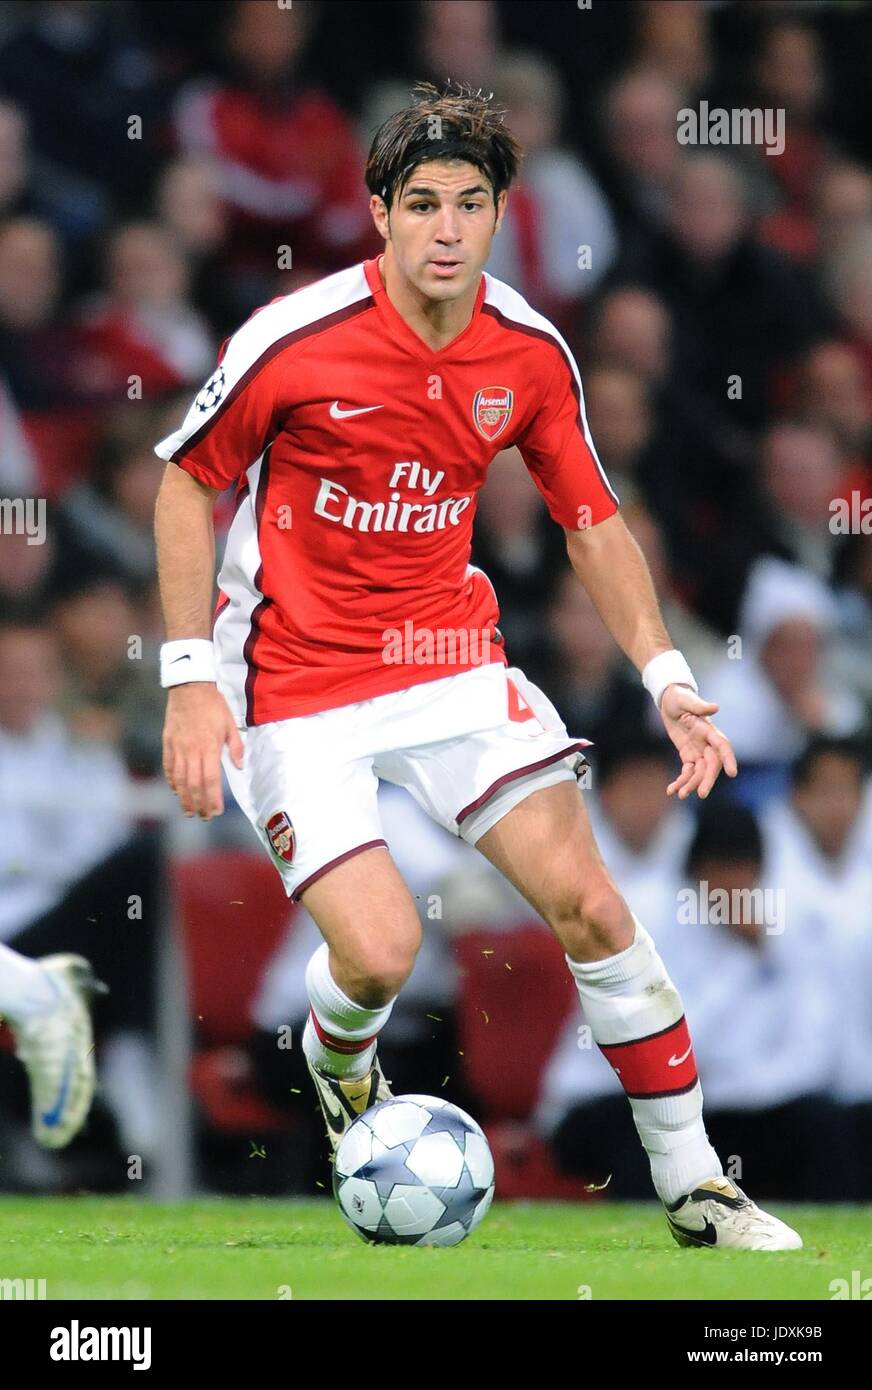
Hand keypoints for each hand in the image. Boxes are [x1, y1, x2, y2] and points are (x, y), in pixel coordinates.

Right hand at [162, 683, 243, 818]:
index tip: (216, 811)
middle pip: (194, 785)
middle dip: (199, 804)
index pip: (211, 780)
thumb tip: (239, 766)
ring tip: (188, 811)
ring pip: (179, 780)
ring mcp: (178, 748)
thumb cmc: (213, 705)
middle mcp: (192, 751)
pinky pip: (168, 767)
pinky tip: (176, 791)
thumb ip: (235, 747)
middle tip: (203, 817)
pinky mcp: (168, 743)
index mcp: (209, 747)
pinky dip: (171, 781)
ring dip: (184, 798)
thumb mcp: (230, 724)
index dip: (213, 799)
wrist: (189, 687)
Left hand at [660, 683, 737, 799]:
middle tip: (702, 794)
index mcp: (710, 730)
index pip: (723, 746)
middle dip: (707, 780)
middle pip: (712, 765)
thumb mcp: (686, 700)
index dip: (728, 759)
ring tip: (680, 795)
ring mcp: (698, 750)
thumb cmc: (680, 697)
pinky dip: (681, 781)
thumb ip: (700, 706)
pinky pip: (688, 772)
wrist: (670, 701)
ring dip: (691, 784)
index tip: (732, 773)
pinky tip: (671, 790)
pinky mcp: (688, 755)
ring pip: (699, 772)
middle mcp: (707, 743)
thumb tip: (715, 707)